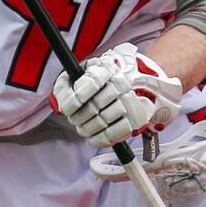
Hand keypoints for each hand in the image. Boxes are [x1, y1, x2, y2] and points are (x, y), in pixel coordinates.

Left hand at [51, 43, 183, 147]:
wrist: (144, 81)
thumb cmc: (111, 76)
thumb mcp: (92, 69)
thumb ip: (73, 82)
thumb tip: (61, 103)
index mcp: (107, 68)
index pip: (89, 84)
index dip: (74, 99)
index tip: (68, 108)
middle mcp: (121, 83)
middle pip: (92, 108)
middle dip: (78, 117)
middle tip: (76, 118)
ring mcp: (130, 102)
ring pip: (101, 122)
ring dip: (88, 128)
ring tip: (85, 126)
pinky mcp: (138, 119)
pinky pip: (114, 134)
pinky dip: (100, 139)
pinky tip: (95, 136)